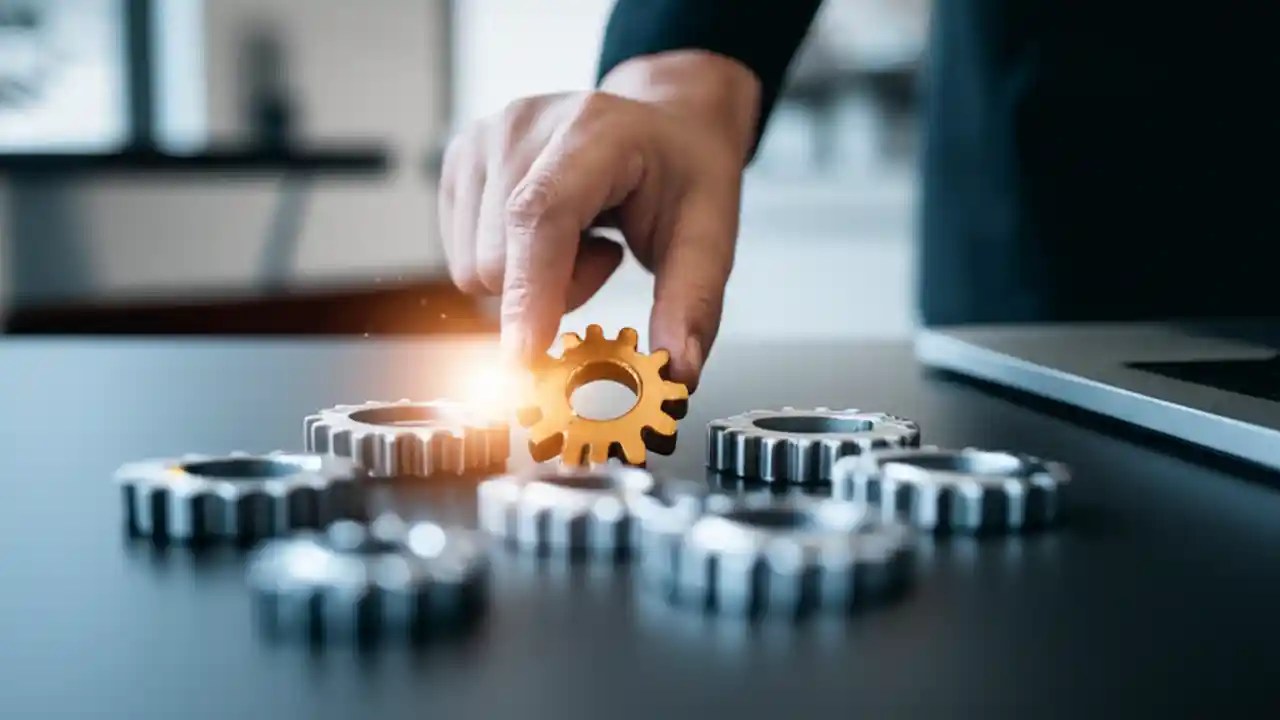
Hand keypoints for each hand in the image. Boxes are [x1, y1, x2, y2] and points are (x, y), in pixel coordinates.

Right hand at [438, 51, 759, 390]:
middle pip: (499, 262)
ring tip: (579, 236)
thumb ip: (694, 304)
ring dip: (530, 280)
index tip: (527, 359)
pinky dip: (507, 265)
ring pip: (474, 271)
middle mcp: (523, 127)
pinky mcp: (458, 162)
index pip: (541, 216)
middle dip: (553, 291)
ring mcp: (482, 140)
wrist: (659, 123)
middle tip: (603, 254)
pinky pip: (460, 259)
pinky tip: (551, 229)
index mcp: (594, 131)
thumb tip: (678, 373)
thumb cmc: (682, 171)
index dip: (530, 293)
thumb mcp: (709, 232)